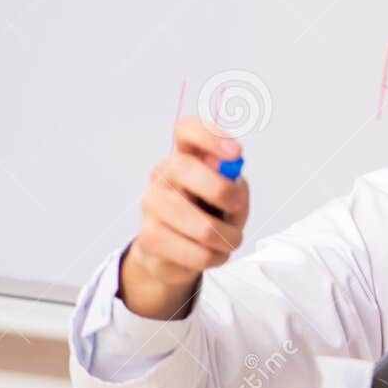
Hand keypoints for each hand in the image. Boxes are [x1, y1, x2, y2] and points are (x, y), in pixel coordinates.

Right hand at [119, 118, 249, 319]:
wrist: (175, 253)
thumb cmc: (207, 214)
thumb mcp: (229, 194)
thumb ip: (232, 180)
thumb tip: (230, 173)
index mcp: (186, 157)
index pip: (186, 130)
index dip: (210, 136)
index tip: (235, 152)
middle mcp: (163, 175)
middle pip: (185, 168)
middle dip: (221, 191)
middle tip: (237, 206)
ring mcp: (152, 204)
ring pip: (201, 225)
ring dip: (228, 237)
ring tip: (230, 239)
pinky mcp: (150, 237)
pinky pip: (197, 253)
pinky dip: (216, 257)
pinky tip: (213, 253)